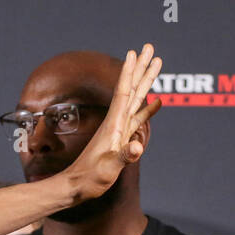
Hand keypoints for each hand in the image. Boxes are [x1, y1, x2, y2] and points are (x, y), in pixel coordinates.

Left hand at [65, 44, 163, 199]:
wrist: (76, 186)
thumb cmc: (90, 178)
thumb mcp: (109, 168)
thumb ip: (125, 156)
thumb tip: (137, 146)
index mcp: (114, 124)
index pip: (124, 92)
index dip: (129, 72)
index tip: (135, 52)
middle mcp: (117, 122)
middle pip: (132, 88)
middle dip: (142, 68)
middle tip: (150, 47)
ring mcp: (120, 129)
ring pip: (137, 99)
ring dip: (146, 81)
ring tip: (156, 64)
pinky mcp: (122, 139)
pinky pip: (138, 118)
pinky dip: (148, 108)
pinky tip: (158, 101)